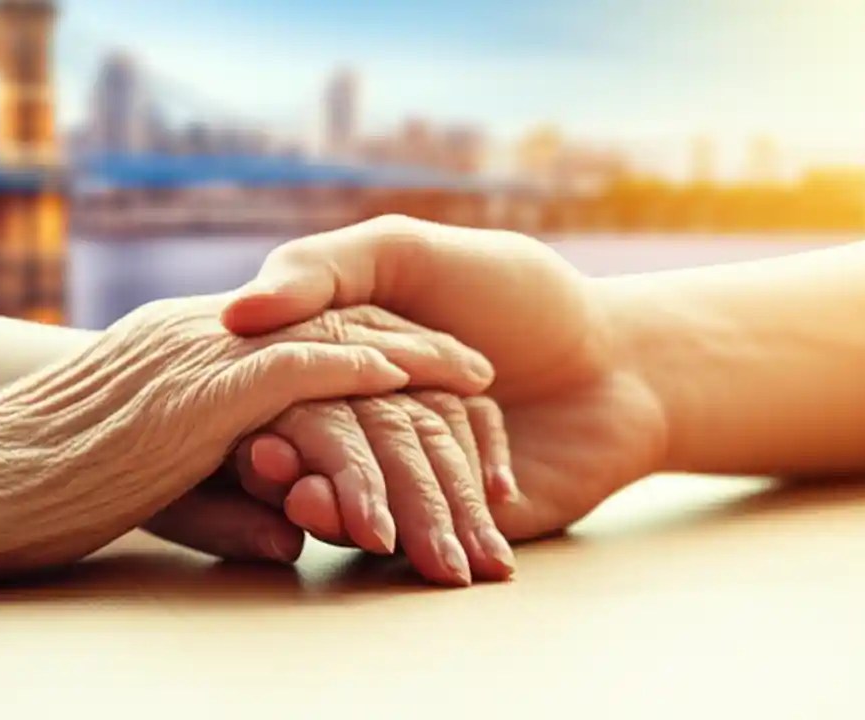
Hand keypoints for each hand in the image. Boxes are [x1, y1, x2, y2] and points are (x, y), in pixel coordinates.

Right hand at [0, 293, 494, 574]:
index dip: (374, 355)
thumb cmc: (51, 496)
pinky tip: (408, 377)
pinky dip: (356, 369)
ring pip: (330, 343)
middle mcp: (205, 339)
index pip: (305, 340)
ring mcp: (200, 356)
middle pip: (334, 330)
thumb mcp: (156, 496)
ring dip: (409, 362)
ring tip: (475, 377)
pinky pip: (293, 365)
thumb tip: (293, 544)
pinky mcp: (195, 386)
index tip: (429, 377)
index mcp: (195, 354)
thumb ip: (228, 509)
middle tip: (480, 371)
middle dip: (415, 352)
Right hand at [223, 216, 670, 541]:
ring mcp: (407, 473)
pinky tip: (377, 535)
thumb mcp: (410, 251)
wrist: (623, 361)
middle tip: (271, 470)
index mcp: (346, 354)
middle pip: (318, 446)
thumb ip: (327, 268)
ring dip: (332, 507)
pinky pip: (408, 535)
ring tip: (315, 509)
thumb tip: (240, 311)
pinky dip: (387, 532)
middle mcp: (367, 416)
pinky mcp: (447, 521)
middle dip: (292, 463)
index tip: (249, 426)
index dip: (265, 409)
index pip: (289, 390)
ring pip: (355, 497)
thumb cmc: (520, 294)